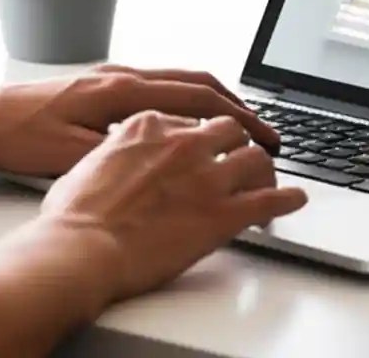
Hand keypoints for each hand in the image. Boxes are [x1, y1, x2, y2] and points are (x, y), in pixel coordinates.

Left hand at [0, 65, 277, 177]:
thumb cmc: (14, 137)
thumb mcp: (74, 154)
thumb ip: (125, 151)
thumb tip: (170, 157)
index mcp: (121, 91)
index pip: (198, 99)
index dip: (239, 119)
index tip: (265, 137)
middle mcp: (120, 76)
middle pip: (196, 82)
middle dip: (237, 106)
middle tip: (264, 131)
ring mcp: (109, 78)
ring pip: (178, 82)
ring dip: (213, 102)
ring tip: (237, 127)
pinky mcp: (97, 87)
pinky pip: (158, 89)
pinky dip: (186, 102)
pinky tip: (186, 125)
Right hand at [40, 111, 307, 306]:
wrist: (81, 248)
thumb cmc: (73, 216)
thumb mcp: (85, 165)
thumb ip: (113, 154)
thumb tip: (115, 162)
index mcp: (149, 126)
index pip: (189, 119)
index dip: (197, 137)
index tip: (202, 147)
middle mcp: (184, 142)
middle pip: (228, 129)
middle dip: (235, 143)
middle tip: (238, 158)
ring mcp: (208, 176)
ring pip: (255, 157)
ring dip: (263, 170)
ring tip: (267, 181)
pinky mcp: (224, 213)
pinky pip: (271, 199)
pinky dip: (288, 200)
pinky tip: (294, 201)